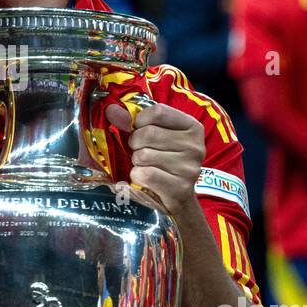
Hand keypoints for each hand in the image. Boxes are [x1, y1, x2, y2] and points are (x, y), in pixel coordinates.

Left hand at [105, 97, 204, 217]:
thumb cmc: (163, 160)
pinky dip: (137, 176)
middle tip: (140, 150)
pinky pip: (145, 174)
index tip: (139, 129)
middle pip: (149, 133)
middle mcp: (195, 146)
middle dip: (135, 143)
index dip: (140, 120)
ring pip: (144, 155)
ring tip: (146, 165)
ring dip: (136, 161)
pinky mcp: (180, 188)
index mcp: (192, 127)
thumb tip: (111, 109)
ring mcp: (189, 168)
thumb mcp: (153, 135)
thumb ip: (131, 121)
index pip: (158, 111)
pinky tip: (144, 178)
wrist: (177, 196)